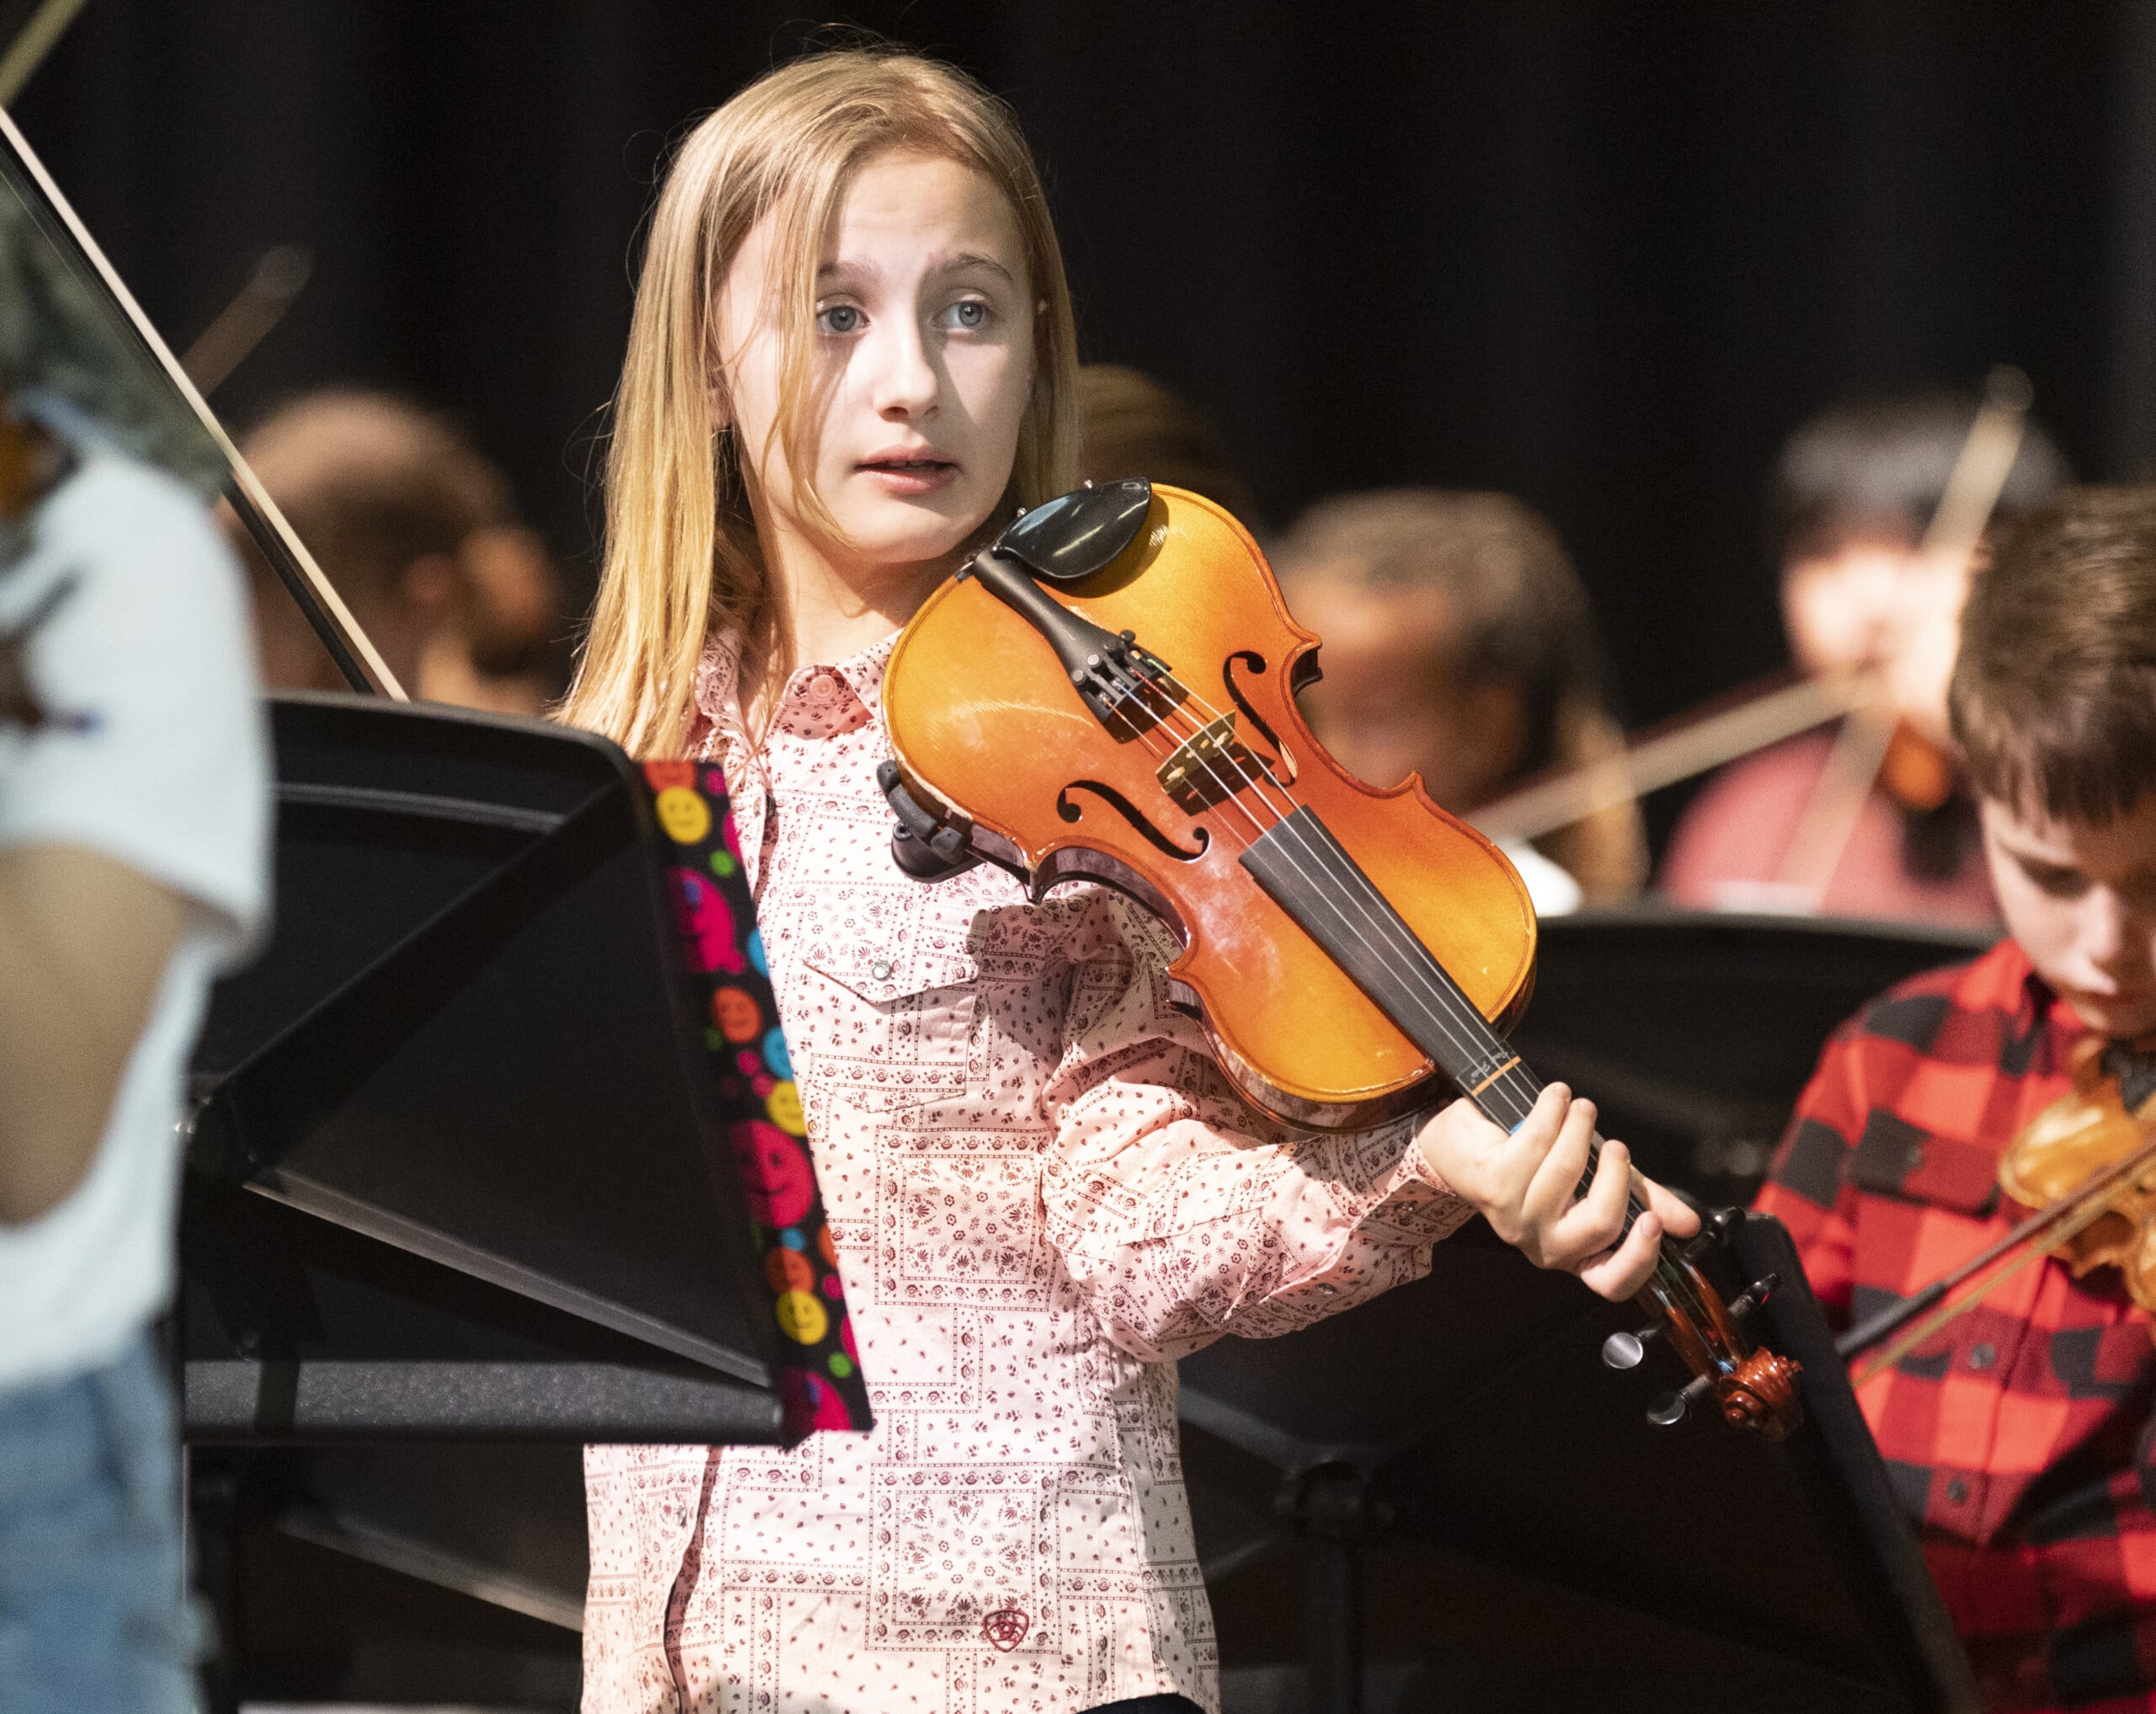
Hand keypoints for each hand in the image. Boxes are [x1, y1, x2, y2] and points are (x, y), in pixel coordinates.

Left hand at [1412, 1083, 1700, 1300]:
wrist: (1467, 1147)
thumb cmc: (1539, 1166)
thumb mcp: (1598, 1183)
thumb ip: (1642, 1199)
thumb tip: (1689, 1223)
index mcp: (1576, 1254)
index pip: (1611, 1283)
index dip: (1638, 1258)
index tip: (1652, 1221)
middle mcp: (1546, 1247)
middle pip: (1600, 1224)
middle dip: (1615, 1173)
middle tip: (1614, 1145)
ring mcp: (1516, 1222)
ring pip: (1567, 1174)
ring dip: (1579, 1129)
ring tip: (1580, 1108)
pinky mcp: (1493, 1189)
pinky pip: (1536, 1144)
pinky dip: (1551, 1112)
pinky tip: (1555, 1098)